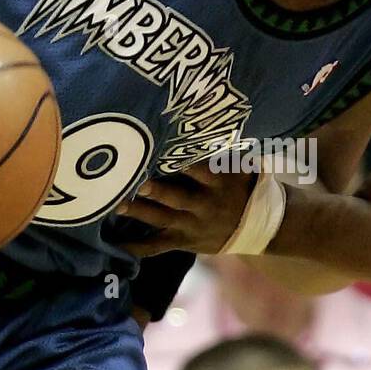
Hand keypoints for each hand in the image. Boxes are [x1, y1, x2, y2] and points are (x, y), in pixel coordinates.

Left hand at [115, 160, 255, 255]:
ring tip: (118, 206)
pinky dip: (136, 248)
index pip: (202, 172)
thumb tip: (210, 122)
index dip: (186, 165)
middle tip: (139, 184)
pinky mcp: (181, 241)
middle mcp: (204, 205)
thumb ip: (225, 151)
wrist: (255, 228)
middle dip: (158, 192)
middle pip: (178, 199)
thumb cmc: (240, 189)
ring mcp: (191, 225)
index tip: (167, 154)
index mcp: (218, 184)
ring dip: (140, 213)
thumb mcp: (241, 168)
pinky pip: (157, 246)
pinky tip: (116, 246)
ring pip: (163, 219)